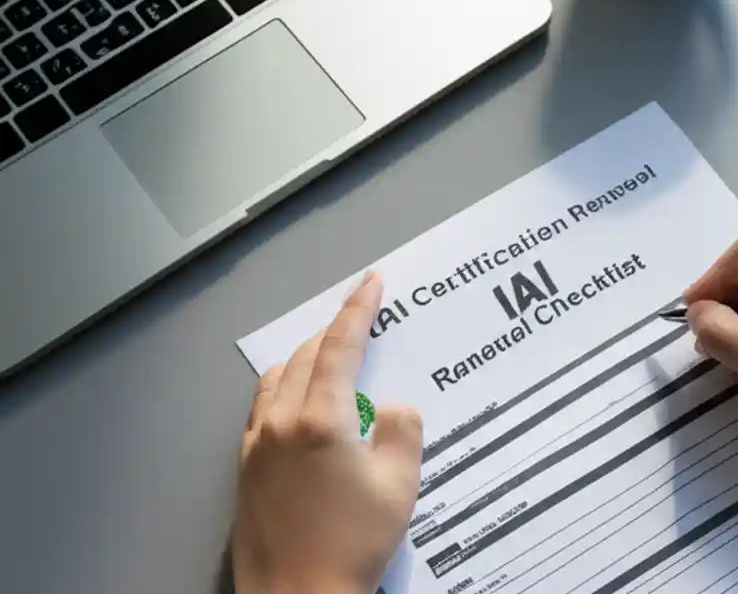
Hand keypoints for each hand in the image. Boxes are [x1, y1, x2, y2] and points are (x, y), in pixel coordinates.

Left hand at [233, 272, 422, 593]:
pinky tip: (299, 403)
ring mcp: (255, 446)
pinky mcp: (244, 469)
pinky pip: (261, 409)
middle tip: (360, 316)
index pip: (341, 347)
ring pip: (276, 379)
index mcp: (320, 420)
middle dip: (335, 331)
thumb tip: (394, 409)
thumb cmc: (354, 544)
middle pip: (305, 356)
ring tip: (332, 358)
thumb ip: (403, 433)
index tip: (371, 283)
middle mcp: (279, 423)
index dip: (359, 310)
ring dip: (305, 358)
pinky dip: (283, 389)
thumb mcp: (400, 486)